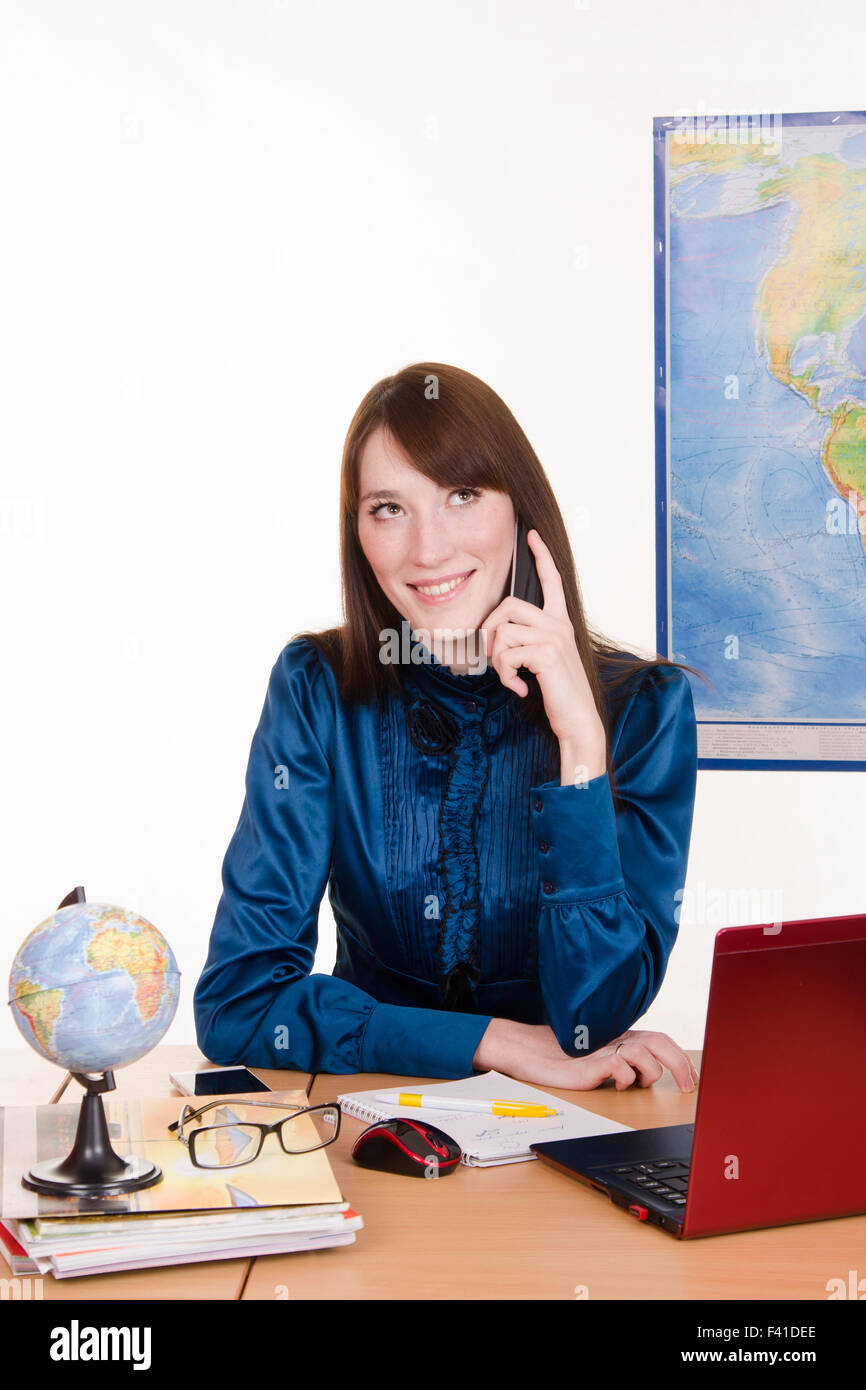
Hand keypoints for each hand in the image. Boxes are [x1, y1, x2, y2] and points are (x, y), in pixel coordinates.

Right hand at [474, 1020, 698, 1092]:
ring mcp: (602, 1050)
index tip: (693, 1077)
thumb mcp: (598, 1059)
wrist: (528, 1051)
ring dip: (650, 1072)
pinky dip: (626, 1077)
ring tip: (639, 1083)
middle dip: (680, 1064)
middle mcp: (615, 1040)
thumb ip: (622, 1062)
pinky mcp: (589, 1063)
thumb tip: (647, 1077)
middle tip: (689, 1086)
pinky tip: (617, 1084)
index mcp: (621, 1037)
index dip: (681, 1057)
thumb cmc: (562, 1057)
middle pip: (658, 1043)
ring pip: (643, 1054)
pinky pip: (619, 1066)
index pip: (660, 1040)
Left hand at [480, 529, 603, 749]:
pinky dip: (506, 676)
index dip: (541, 556)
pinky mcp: (546, 654)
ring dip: (496, 660)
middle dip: (489, 630)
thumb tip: (495, 637)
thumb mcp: (542, 660)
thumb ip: (526, 642)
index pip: (552, 581)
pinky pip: (506, 655)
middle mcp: (559, 624)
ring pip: (503, 632)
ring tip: (511, 677)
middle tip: (493, 657)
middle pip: (508, 605)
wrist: (577, 719)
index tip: (532, 535)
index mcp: (560, 622)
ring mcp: (554, 637)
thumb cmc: (558, 692)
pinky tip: (521, 689)